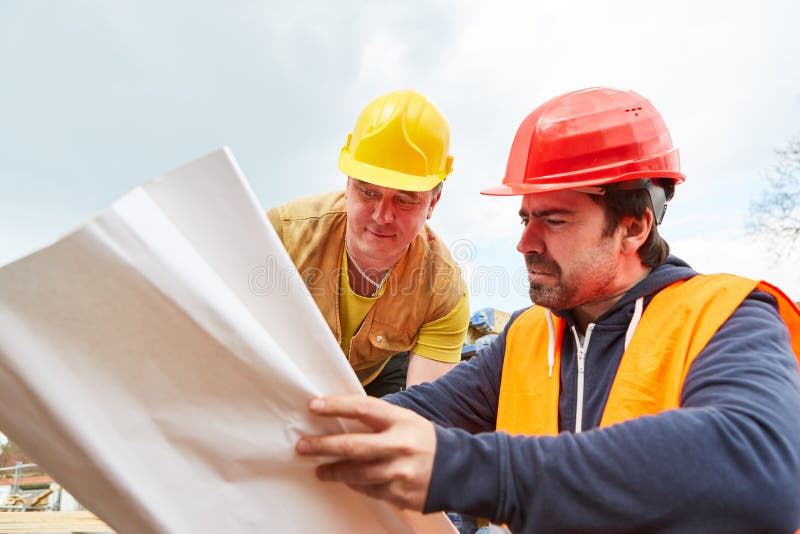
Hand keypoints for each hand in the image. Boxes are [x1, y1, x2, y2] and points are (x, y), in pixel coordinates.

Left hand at [296, 394, 435, 510]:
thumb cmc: (424, 441)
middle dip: (322, 446)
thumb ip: (377, 420)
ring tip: (318, 469)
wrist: (458, 471)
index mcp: (400, 420)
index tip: (313, 406)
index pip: (362, 408)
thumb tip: (339, 418)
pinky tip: (345, 479)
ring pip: (355, 473)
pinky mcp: (398, 494)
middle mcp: (399, 445)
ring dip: (333, 471)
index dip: (335, 406)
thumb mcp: (406, 421)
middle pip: (352, 446)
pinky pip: (367, 490)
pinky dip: (354, 484)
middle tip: (302, 446)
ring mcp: (399, 472)